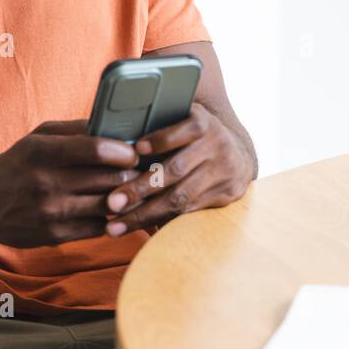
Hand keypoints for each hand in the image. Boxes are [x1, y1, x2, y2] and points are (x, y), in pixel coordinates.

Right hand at [0, 119, 140, 247]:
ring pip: (107, 204)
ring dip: (122, 197)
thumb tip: (114, 126)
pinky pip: (98, 227)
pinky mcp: (54, 236)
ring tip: (126, 189)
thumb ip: (75, 130)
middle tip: (138, 171)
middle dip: (129, 174)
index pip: (96, 149)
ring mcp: (51, 212)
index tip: (133, 153)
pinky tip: (103, 208)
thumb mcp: (37, 138)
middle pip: (108, 178)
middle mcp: (46, 182)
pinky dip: (106, 217)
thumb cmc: (16, 165)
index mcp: (42, 151)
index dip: (123, 151)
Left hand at [100, 101, 253, 236]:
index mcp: (204, 122)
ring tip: (116, 226)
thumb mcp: (183, 120)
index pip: (187, 129)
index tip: (135, 149)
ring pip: (180, 197)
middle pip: (177, 169)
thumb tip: (118, 141)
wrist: (237, 153)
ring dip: (144, 214)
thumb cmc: (193, 136)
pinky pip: (188, 212)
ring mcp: (224, 173)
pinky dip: (160, 220)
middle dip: (141, 188)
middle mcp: (218, 146)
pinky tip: (136, 227)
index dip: (162, 139)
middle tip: (111, 203)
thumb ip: (159, 124)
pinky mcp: (226, 195)